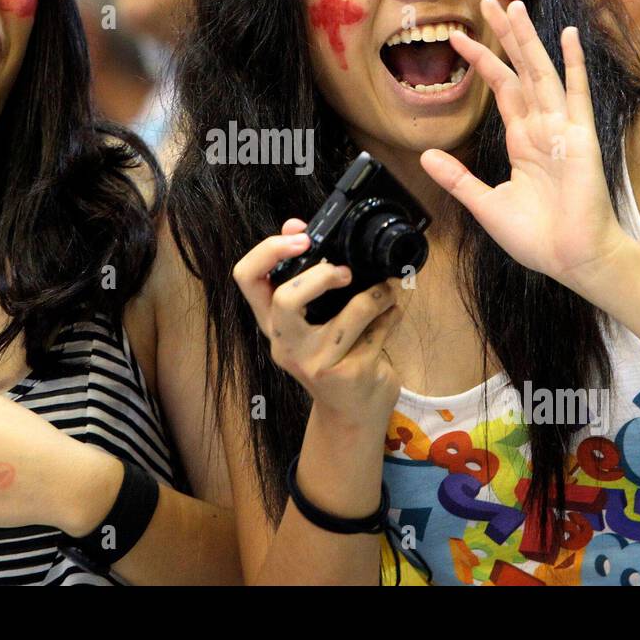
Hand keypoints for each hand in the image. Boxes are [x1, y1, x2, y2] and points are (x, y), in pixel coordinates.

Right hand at [231, 218, 400, 430]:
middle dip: (322, 275)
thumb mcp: (312, 320)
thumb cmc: (334, 357)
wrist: (353, 414)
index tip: (300, 237)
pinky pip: (378, 331)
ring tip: (387, 290)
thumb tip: (296, 224)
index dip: (268, 250)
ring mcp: (317, 363)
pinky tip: (393, 314)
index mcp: (274, 324)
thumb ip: (305, 276)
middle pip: (285, 300)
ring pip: (349, 314)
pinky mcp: (350, 374)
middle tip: (345, 272)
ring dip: (378, 292)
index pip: (246, 278)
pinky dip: (392, 315)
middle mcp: (287, 345)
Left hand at [421, 0, 632, 295]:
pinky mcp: (580, 138)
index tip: (458, 38)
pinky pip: (576, 94)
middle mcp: (543, 129)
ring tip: (513, 7)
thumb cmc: (538, 239)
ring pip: (541, 73)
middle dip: (504, 37)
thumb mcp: (485, 204)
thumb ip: (457, 178)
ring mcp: (563, 130)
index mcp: (523, 143)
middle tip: (488, 1)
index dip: (481, 63)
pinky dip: (572, 64)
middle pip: (520, 71)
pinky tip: (567, 35)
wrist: (572, 260)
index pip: (501, 90)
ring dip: (527, 40)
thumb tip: (426, 155)